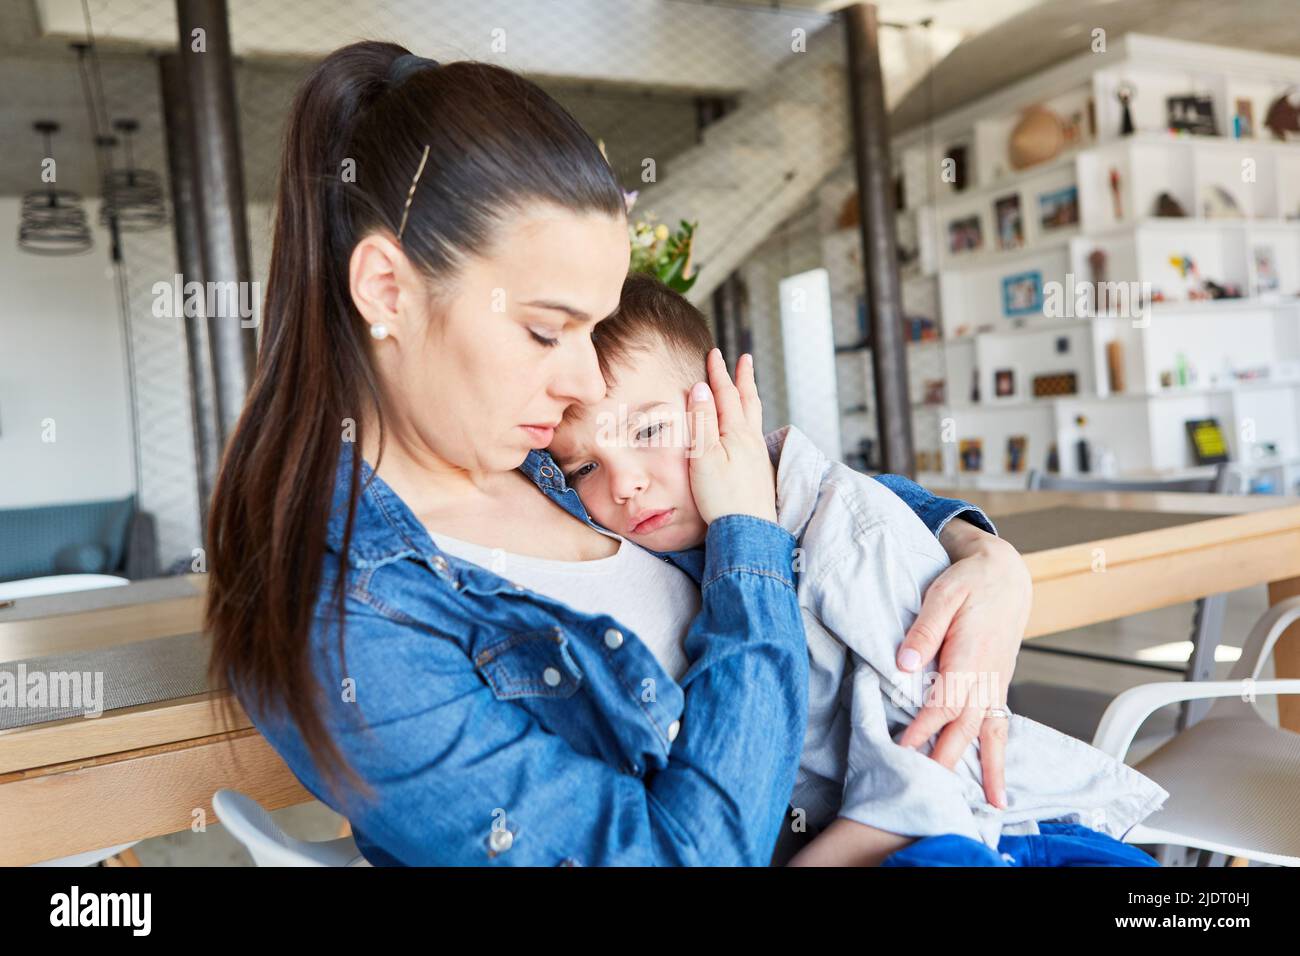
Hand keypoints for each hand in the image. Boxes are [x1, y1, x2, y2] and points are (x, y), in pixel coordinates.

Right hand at [686, 349, 776, 524]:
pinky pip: (756, 435)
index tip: (715, 354)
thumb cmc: (722, 497)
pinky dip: (752, 421)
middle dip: (744, 379)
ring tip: (749, 388)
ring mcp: (758, 456)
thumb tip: (701, 388)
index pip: (726, 395)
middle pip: (748, 401)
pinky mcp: (759, 472)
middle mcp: (751, 440)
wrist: (747, 531)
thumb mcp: (703, 456)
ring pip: (755, 418)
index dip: (719, 374)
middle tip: (745, 360)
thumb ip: (702, 421)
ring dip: (750, 398)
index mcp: (736, 433)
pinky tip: (750, 430)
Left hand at [895, 520, 1031, 808]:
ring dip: (989, 766)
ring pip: (991, 730)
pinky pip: (1000, 722)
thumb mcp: (942, 595)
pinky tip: (998, 774)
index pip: (944, 702)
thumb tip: (904, 663)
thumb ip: (924, 630)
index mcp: (970, 656)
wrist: (1006, 574)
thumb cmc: (970, 582)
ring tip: (993, 802)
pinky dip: (999, 750)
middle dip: (948, 759)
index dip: (923, 727)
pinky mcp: (999, 683)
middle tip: (930, 790)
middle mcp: (987, 675)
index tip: (904, 749)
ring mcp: (997, 682)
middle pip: (966, 725)